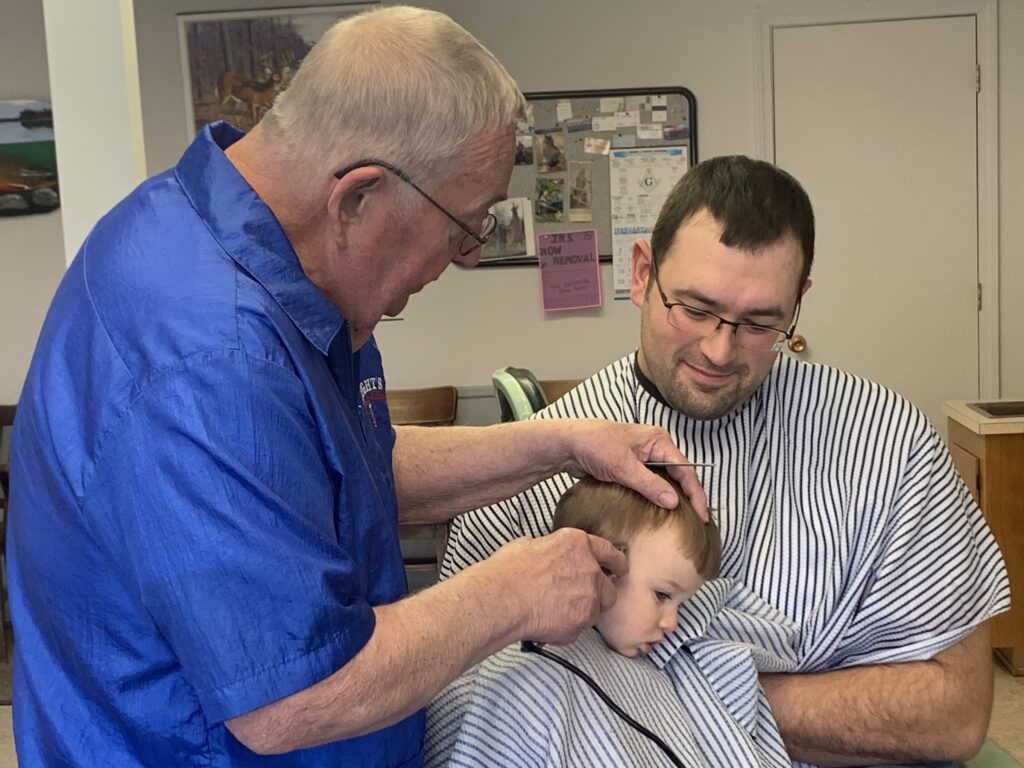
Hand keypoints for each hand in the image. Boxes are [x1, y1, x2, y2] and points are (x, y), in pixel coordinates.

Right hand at [492, 529, 626, 644]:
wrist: (502, 598)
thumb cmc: (508, 570)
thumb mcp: (530, 545)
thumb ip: (550, 550)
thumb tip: (548, 556)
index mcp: (578, 544)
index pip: (608, 551)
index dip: (616, 561)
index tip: (621, 568)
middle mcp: (590, 569)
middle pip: (608, 587)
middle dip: (598, 594)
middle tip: (581, 598)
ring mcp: (589, 597)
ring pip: (596, 610)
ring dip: (583, 612)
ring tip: (557, 612)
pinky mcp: (582, 621)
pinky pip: (579, 628)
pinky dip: (567, 628)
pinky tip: (547, 623)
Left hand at [559, 419, 708, 519]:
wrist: (568, 444)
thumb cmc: (594, 445)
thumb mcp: (624, 467)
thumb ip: (650, 485)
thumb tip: (674, 502)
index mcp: (659, 440)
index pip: (686, 470)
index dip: (696, 494)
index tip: (702, 516)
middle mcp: (655, 447)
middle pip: (680, 475)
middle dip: (689, 497)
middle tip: (698, 522)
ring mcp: (644, 457)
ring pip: (666, 480)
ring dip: (673, 498)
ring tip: (684, 520)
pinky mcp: (633, 468)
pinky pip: (652, 484)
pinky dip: (658, 496)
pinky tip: (661, 512)